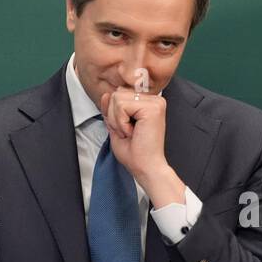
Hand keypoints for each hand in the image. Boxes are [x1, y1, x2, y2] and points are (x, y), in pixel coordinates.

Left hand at [100, 87, 183, 205]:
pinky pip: (121, 106)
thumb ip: (111, 109)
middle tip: (128, 133)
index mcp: (147, 104)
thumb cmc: (136, 153)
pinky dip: (121, 122)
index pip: (120, 94)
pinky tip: (132, 132)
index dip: (114, 113)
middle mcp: (154, 100)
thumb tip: (106, 94)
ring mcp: (155, 102)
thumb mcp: (116, 126)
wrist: (146, 168)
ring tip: (130, 133)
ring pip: (117, 98)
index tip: (126, 130)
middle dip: (114, 116)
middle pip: (117, 94)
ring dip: (117, 120)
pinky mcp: (153, 108)